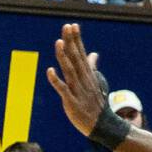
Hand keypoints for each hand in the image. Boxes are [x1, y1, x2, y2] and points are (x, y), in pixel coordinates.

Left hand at [46, 24, 108, 138]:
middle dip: (71, 42)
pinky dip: (56, 80)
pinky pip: (63, 89)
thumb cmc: (96, 104)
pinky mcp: (71, 102)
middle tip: (66, 27)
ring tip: (59, 42)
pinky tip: (49, 70)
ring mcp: (77, 90)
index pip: (81, 53)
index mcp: (87, 75)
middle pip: (75, 58)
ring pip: (70, 70)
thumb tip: (93, 54)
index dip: (76, 40)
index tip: (73, 25)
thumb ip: (91, 67)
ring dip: (63, 57)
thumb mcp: (96, 82)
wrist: (102, 125)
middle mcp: (83, 80)